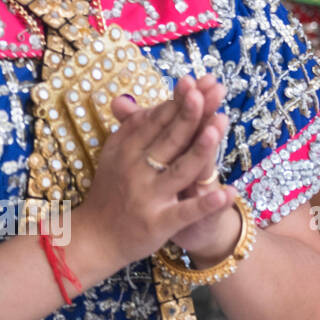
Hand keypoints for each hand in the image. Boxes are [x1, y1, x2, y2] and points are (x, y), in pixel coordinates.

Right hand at [76, 75, 233, 269]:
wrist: (92, 239)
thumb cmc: (112, 191)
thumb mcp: (116, 156)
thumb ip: (131, 128)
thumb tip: (133, 97)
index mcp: (128, 150)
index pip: (158, 119)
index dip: (180, 99)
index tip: (201, 79)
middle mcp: (137, 170)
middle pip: (171, 137)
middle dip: (193, 112)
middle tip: (214, 89)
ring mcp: (148, 197)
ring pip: (180, 170)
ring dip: (201, 148)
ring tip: (221, 125)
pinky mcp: (158, 224)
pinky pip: (185, 212)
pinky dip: (205, 204)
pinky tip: (227, 193)